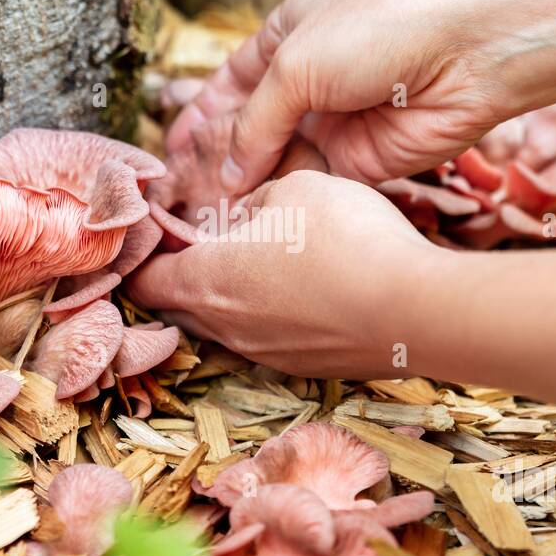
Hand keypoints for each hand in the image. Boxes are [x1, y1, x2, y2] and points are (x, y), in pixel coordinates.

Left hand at [126, 169, 439, 378]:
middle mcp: (225, 328)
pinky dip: (269, 316)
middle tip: (195, 243)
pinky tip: (301, 289)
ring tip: (253, 263)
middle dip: (177, 278)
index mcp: (204, 281)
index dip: (141, 254)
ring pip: (224, 326)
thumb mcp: (296, 187)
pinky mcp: (305, 368)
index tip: (152, 231)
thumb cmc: (346, 237)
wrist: (415, 309)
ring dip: (227, 298)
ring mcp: (266, 355)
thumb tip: (254, 214)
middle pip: (177, 308)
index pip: (142, 281)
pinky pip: (267, 339)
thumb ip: (259, 196)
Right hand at [166, 0, 503, 195]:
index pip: (232, 80)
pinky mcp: (361, 162)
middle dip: (219, 159)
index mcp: (290, 32)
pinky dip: (286, 200)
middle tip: (183, 196)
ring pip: (278, 161)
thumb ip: (253, 123)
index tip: (171, 153)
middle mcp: (310, 79)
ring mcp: (335, 122)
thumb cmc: (380, 31)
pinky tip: (254, 221)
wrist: (468, 53)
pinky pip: (313, 185)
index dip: (200, 115)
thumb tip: (226, 172)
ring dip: (248, 186)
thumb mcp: (294, 65)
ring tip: (207, 216)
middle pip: (251, 127)